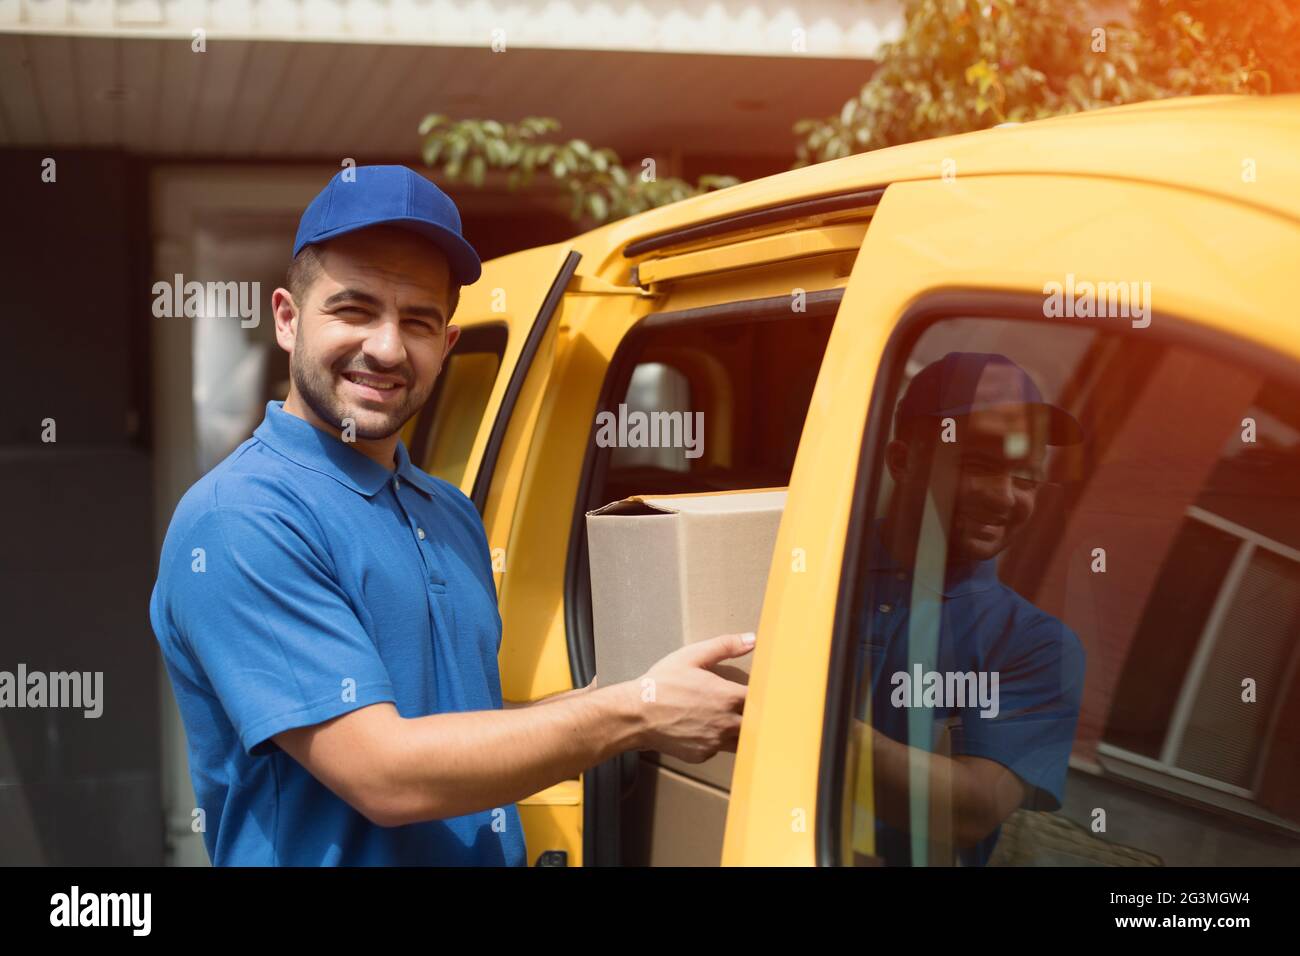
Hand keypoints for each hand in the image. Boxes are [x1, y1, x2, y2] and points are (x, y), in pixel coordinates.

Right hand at [632, 632, 753, 762]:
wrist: (636, 715)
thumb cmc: (662, 683)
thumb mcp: (692, 656)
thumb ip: (725, 646)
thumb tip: (752, 639)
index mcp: (728, 697)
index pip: (760, 699)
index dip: (761, 695)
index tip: (757, 691)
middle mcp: (727, 723)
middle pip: (754, 723)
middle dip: (751, 714)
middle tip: (741, 706)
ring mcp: (715, 742)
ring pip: (739, 740)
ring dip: (736, 730)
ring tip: (720, 717)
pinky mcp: (703, 755)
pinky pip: (717, 749)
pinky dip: (714, 740)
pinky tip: (700, 729)